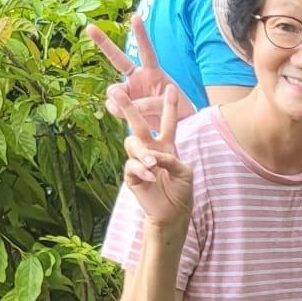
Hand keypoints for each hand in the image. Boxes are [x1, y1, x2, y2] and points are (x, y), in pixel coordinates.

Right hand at [90, 16, 180, 135]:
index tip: (135, 17)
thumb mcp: (170, 106)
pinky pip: (113, 106)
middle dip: (103, 42)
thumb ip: (150, 104)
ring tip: (137, 113)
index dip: (140, 35)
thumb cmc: (178, 111)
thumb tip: (126, 105)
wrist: (175, 127)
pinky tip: (129, 117)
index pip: (146, 50)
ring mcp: (128, 91)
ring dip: (121, 102)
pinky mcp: (122, 105)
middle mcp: (137, 78)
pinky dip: (119, 112)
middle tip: (89, 27)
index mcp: (152, 72)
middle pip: (117, 58)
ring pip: (113, 91)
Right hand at [123, 85, 192, 230]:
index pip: (167, 122)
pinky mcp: (131, 175)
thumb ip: (171, 159)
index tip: (171, 88)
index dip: (169, 106)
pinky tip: (150, 176)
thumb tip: (152, 156)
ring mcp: (139, 161)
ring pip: (131, 143)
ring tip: (152, 164)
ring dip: (142, 152)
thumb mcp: (184, 172)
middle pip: (138, 125)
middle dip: (128, 107)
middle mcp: (150, 149)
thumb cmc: (182, 191)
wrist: (173, 212)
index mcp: (167, 145)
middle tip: (116, 91)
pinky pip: (131, 166)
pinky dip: (141, 170)